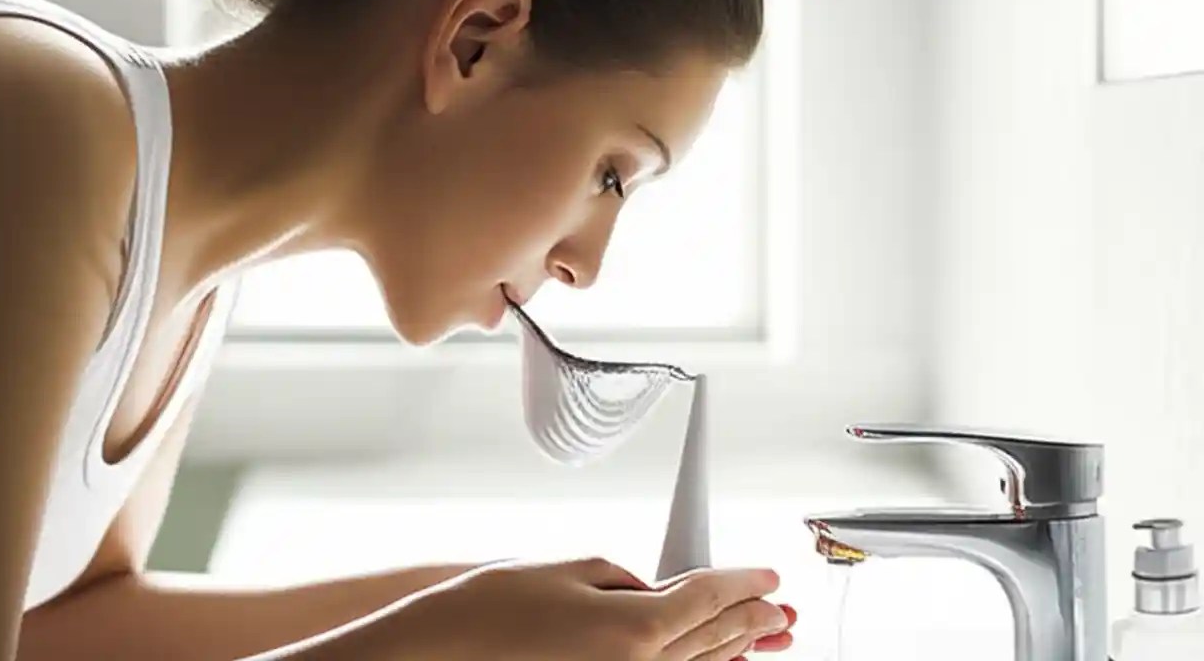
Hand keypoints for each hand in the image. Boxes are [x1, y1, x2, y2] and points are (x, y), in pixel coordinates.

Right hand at [359, 557, 796, 659]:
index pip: (708, 598)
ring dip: (733, 650)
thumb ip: (627, 578)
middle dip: (750, 620)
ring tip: (764, 638)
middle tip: (781, 609)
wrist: (439, 653)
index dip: (744, 582)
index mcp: (636, 628)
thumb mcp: (571, 568)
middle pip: (712, 639)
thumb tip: (655, 592)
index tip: (768, 576)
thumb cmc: (494, 607)